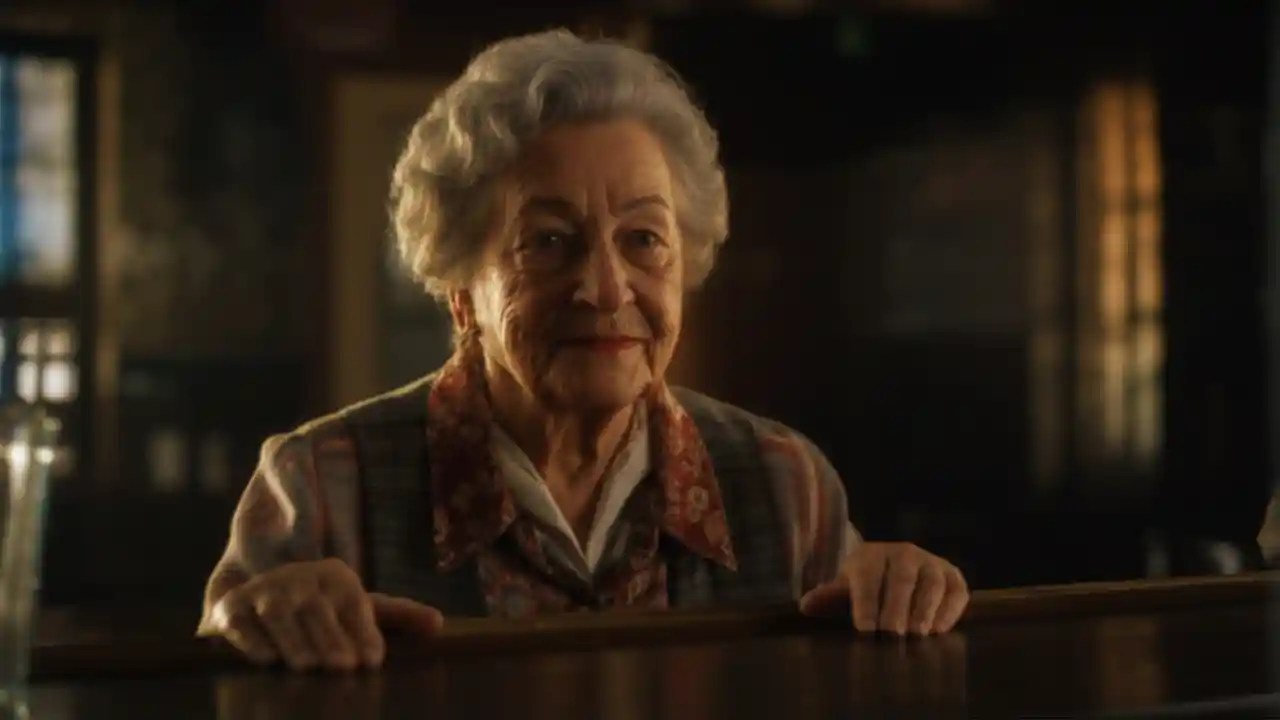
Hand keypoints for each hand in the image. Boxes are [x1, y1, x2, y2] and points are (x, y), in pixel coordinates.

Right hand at [205, 558, 443, 670]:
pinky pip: (240, 621)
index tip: (372, 660)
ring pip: (279, 613)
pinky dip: (251, 639)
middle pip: (316, 607)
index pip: (353, 601)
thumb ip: (399, 617)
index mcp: (335, 576)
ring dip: (294, 638)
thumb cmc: (324, 610)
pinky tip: (265, 659)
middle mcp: (300, 577)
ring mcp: (264, 590)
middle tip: (344, 667)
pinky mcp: (232, 607)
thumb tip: (439, 625)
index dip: (363, 629)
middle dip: (330, 637)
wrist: (261, 599)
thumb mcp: (361, 608)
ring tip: (307, 667)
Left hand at [798, 542, 968, 635]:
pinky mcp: (953, 576)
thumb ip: (828, 597)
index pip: (868, 577)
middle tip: (892, 637)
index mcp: (873, 555)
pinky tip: (939, 630)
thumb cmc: (867, 584)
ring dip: (924, 610)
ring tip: (917, 636)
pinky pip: (956, 591)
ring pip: (930, 584)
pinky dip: (949, 610)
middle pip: (901, 580)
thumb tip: (805, 605)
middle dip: (896, 609)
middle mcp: (904, 553)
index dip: (866, 604)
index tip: (865, 630)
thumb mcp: (846, 586)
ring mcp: (931, 563)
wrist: (896, 567)